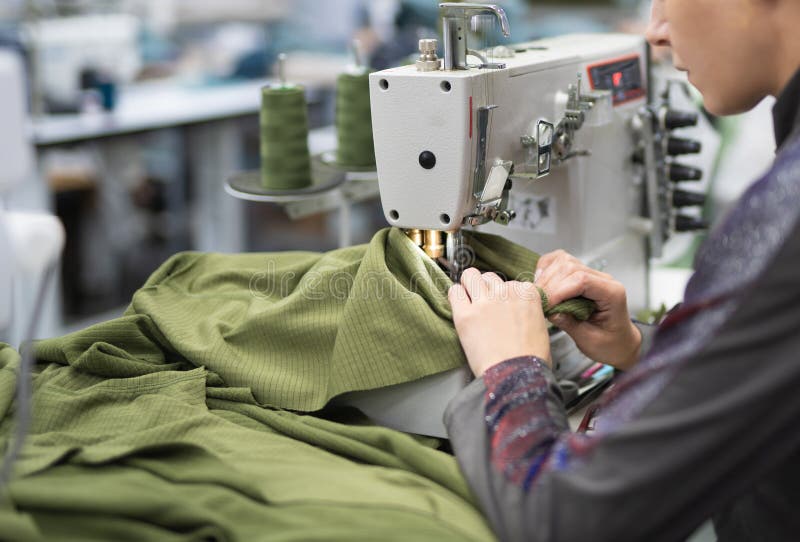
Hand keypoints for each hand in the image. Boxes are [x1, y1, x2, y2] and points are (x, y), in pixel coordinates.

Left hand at [448, 268, 550, 377]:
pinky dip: (456, 297)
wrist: (515, 376)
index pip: (512, 282)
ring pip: (470, 276)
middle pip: (490, 276)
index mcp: (527, 294)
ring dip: (469, 286)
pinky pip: (455, 292)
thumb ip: (529, 311)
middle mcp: (506, 293)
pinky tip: (460, 307)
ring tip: (469, 299)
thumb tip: (519, 312)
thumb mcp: (541, 328)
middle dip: (486, 288)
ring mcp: (484, 302)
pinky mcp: (465, 315)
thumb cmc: (530, 360)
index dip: (506, 295)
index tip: (503, 306)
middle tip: (484, 304)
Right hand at [535, 250, 641, 369]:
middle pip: (569, 266)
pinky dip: (546, 270)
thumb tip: (551, 311)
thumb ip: (571, 324)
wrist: (619, 342)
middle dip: (549, 284)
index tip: (547, 307)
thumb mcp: (590, 341)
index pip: (582, 280)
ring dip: (546, 276)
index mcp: (612, 294)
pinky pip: (559, 261)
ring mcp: (591, 274)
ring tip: (540, 297)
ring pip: (563, 260)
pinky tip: (542, 285)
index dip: (559, 290)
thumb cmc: (610, 344)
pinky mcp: (579, 274)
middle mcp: (602, 279)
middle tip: (539, 304)